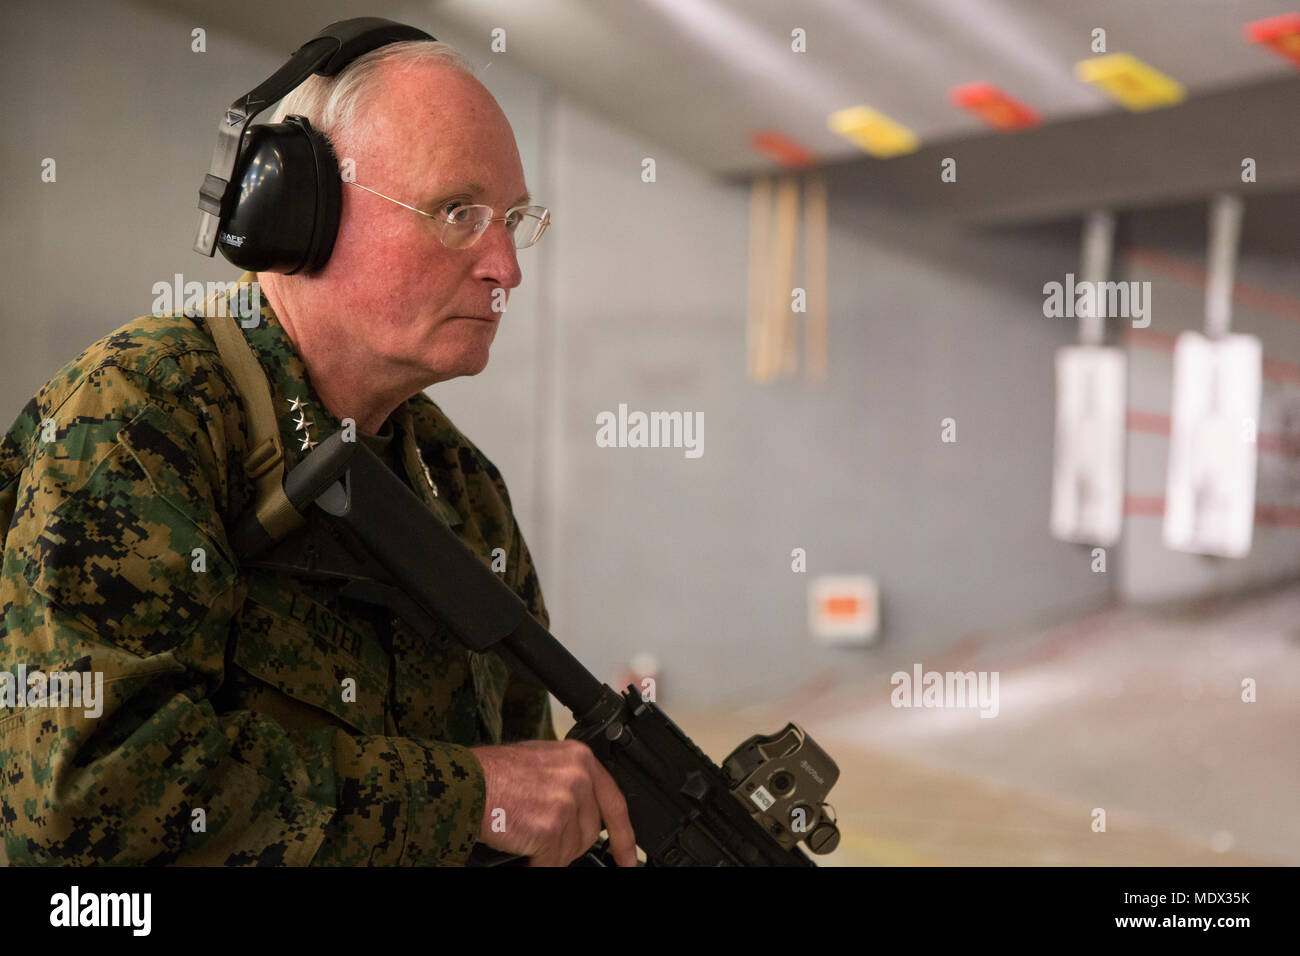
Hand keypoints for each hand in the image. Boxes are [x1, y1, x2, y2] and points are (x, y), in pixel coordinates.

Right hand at [470, 739, 637, 866]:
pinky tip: (522, 847)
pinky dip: (537, 862)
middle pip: (590, 831)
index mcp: (579, 757)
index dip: (624, 836)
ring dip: (550, 851)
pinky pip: (553, 862)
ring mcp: (566, 801)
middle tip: (541, 834)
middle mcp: (578, 776)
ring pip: (572, 849)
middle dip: (569, 843)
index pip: (614, 802)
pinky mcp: (550, 827)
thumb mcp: (542, 763)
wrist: (465, 783)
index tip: (628, 859)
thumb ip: (569, 781)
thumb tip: (584, 812)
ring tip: (524, 830)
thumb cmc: (492, 774)